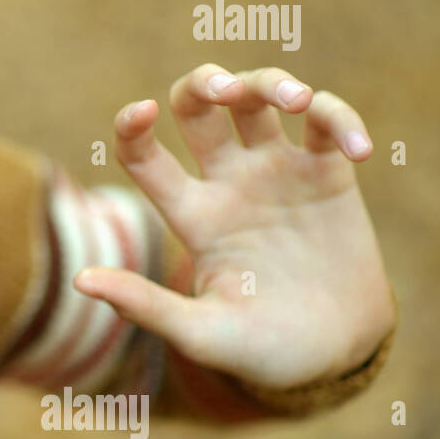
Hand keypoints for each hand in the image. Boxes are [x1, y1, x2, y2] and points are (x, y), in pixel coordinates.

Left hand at [71, 63, 395, 389]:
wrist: (337, 356)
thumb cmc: (262, 348)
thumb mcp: (202, 333)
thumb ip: (146, 306)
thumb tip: (80, 282)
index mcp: (191, 215)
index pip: (143, 156)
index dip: (132, 127)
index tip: (141, 111)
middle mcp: (227, 183)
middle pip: (198, 106)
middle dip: (204, 82)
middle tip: (224, 89)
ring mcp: (276, 173)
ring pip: (259, 97)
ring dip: (272, 82)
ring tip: (297, 99)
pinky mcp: (329, 174)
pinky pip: (328, 123)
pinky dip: (341, 120)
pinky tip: (359, 150)